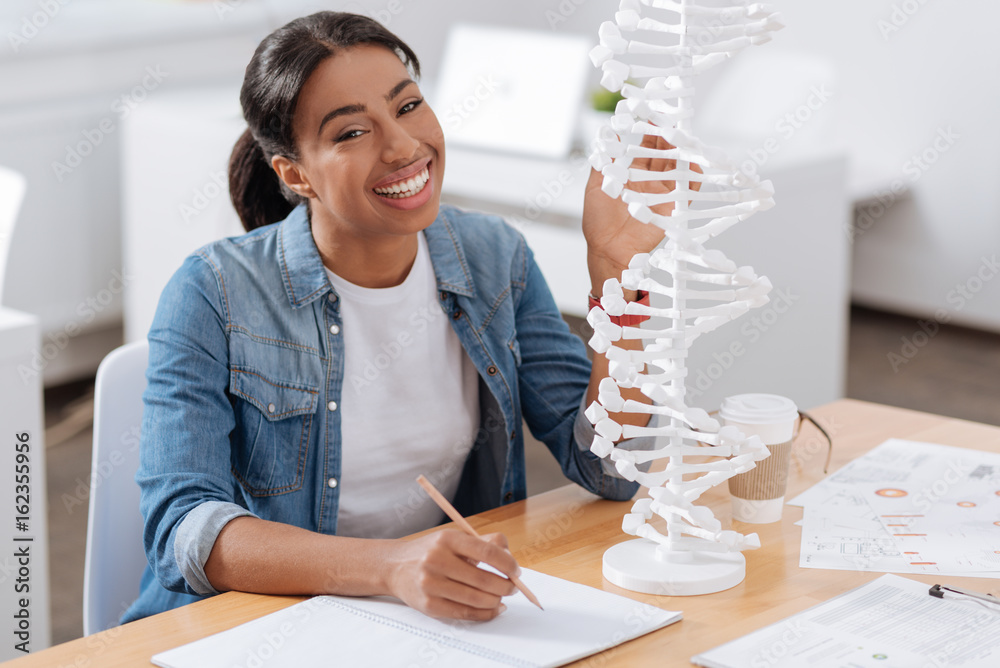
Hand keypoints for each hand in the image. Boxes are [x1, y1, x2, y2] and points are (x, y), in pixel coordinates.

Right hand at [384, 530, 518, 620]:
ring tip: (502, 597)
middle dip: (506, 586)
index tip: (516, 570)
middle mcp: (437, 560)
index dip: (508, 563)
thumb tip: (510, 557)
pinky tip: (493, 608)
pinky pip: (465, 613)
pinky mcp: (429, 605)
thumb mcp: (453, 538)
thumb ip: (483, 543)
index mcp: (447, 539)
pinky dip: (485, 613)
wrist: (395, 567)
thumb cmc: (431, 551)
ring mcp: (431, 584)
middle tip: (513, 587)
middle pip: (484, 579)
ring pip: (477, 599)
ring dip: (497, 600)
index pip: (487, 552)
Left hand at [582, 133, 701, 295]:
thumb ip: (603, 161)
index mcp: (630, 172)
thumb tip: (605, 134)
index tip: (652, 116)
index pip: (643, 146)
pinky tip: (694, 165)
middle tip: (671, 124)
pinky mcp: (673, 207)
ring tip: (684, 140)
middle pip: (663, 153)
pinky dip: (694, 177)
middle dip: (668, 138)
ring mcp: (662, 192)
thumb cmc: (598, 221)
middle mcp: (648, 179)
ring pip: (677, 167)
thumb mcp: (596, 186)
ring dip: (682, 153)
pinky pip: (689, 190)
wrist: (609, 250)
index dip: (649, 131)